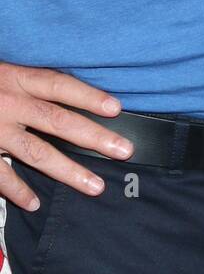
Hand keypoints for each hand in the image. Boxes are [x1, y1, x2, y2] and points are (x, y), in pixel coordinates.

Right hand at [0, 63, 133, 209]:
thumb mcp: (2, 70)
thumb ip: (27, 82)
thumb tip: (63, 96)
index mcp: (14, 77)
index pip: (59, 85)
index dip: (88, 95)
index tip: (116, 108)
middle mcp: (7, 102)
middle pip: (58, 120)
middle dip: (93, 137)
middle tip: (123, 150)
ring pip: (36, 153)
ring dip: (68, 171)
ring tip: (94, 186)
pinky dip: (16, 190)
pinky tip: (34, 202)